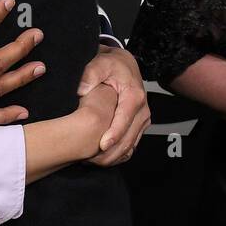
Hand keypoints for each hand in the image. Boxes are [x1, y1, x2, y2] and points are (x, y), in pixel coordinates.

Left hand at [77, 44, 149, 164]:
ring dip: (114, 156)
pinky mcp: (139, 125)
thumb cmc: (111, 64)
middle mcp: (142, 109)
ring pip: (131, 144)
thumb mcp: (99, 63)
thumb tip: (82, 90)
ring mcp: (142, 119)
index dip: (113, 135)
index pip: (124, 120)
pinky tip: (102, 159)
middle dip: (111, 151)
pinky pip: (132, 144)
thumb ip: (90, 75)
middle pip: (129, 137)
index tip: (101, 146)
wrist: (124, 64)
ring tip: (93, 162)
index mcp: (134, 96)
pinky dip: (119, 154)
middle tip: (90, 160)